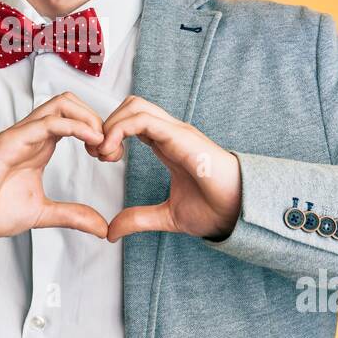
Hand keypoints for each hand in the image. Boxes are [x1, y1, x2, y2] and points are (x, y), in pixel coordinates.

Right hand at [0, 92, 109, 239]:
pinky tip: (90, 141)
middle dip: (97, 119)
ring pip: (62, 103)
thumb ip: (72, 216)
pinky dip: (75, 126)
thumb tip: (102, 228)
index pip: (75, 119)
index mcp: (41, 145)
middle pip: (71, 102)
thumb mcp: (43, 214)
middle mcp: (33, 134)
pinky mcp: (11, 140)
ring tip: (101, 144)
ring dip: (88, 118)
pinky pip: (47, 122)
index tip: (112, 156)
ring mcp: (22, 134)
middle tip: (110, 149)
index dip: (98, 131)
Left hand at [94, 96, 242, 243]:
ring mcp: (176, 131)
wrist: (239, 212)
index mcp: (167, 145)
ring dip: (111, 125)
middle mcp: (170, 133)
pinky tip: (112, 153)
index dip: (109, 133)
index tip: (100, 157)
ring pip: (134, 106)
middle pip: (130, 105)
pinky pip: (142, 119)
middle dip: (106, 123)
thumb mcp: (166, 217)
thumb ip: (138, 219)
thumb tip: (111, 231)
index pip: (132, 121)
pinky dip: (119, 130)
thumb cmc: (214, 209)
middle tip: (97, 153)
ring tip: (104, 153)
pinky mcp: (180, 136)